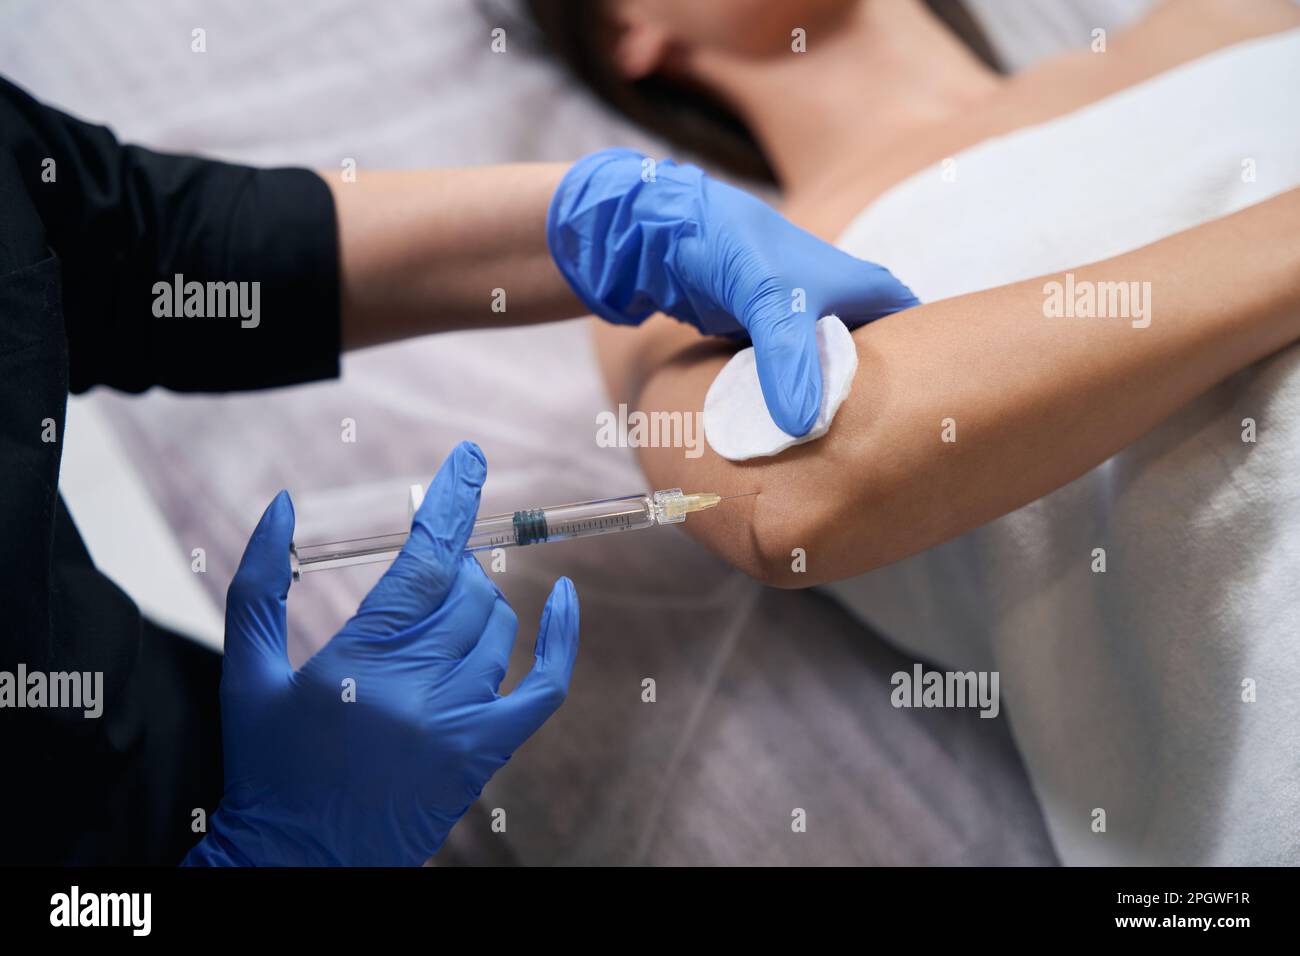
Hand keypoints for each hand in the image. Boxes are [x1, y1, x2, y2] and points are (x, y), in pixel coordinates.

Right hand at [182, 442, 578, 865]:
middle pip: (464, 592)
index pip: (423, 563)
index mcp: (359, 664)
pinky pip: (544, 687)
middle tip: (429, 564)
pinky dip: (560, 640)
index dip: (450, 504)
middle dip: (450, 565)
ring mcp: (459, 726)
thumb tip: (278, 506)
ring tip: (448, 599)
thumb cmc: (266, 770)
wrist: (298, 865)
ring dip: (478, 599)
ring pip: (496, 629)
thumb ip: (257, 590)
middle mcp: (418, 692)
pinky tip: (564, 599)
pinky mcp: (483, 755)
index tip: (469, 458)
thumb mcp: (245, 677)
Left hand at [547, 148, 919, 435]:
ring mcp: (811, 333)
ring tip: (844, 463)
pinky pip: (795, 388)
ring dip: (832, 413)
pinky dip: (794, 410)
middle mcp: (848, 311)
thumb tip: (803, 427)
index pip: (921, 339)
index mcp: (870, 292)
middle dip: (878, 409)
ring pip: (834, 383)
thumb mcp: (773, 304)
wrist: (675, 238)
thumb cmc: (739, 250)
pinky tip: (794, 443)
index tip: (929, 427)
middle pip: (879, 370)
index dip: (930, 377)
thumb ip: (790, 362)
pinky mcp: (776, 351)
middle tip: (879, 459)